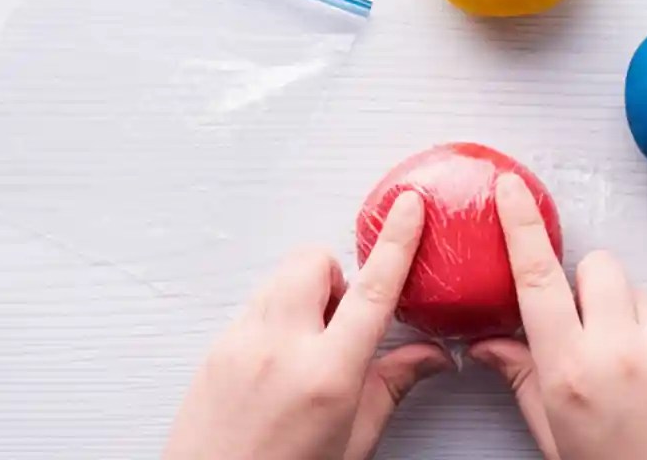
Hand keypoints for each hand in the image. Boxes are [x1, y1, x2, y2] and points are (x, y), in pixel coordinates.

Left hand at [164, 192, 452, 459]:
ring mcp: (239, 342)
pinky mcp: (215, 346)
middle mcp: (278, 348)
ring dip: (306, 295)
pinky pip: (256, 304)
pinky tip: (281, 360)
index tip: (409, 209)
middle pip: (314, 262)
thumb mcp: (353, 441)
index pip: (372, 291)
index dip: (397, 242)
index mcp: (325, 375)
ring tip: (312, 345)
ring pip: (281, 278)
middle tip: (343, 319)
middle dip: (336, 276)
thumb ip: (392, 386)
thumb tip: (431, 356)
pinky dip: (277, 316)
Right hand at [470, 175, 646, 459]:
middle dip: (586, 285)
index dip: (519, 227)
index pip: (536, 279)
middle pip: (595, 266)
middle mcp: (615, 350)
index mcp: (568, 372)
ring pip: (633, 290)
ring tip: (627, 366)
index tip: (511, 189)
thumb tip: (488, 343)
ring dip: (623, 312)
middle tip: (587, 328)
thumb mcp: (555, 436)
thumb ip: (522, 380)